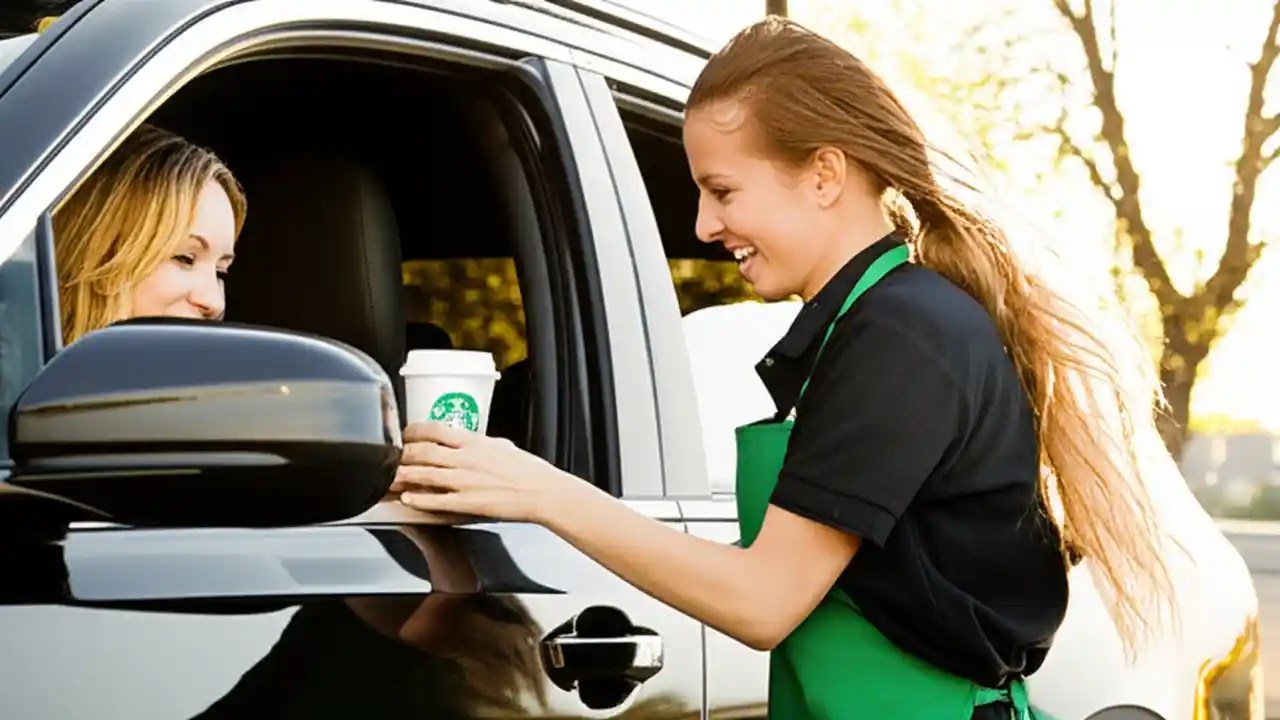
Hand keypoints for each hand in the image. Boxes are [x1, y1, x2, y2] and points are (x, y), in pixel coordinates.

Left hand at [392, 422, 575, 524]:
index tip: (404, 435)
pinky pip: (436, 501)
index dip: (413, 431)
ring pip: (424, 475)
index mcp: (475, 441)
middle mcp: (466, 458)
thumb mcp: (503, 447)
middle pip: (422, 452)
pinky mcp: (468, 503)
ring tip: (388, 478)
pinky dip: (418, 500)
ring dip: (402, 476)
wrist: (542, 492)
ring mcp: (465, 481)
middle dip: (400, 455)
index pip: (435, 430)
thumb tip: (473, 441)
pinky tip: (407, 499)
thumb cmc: (528, 471)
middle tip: (388, 458)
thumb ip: (483, 443)